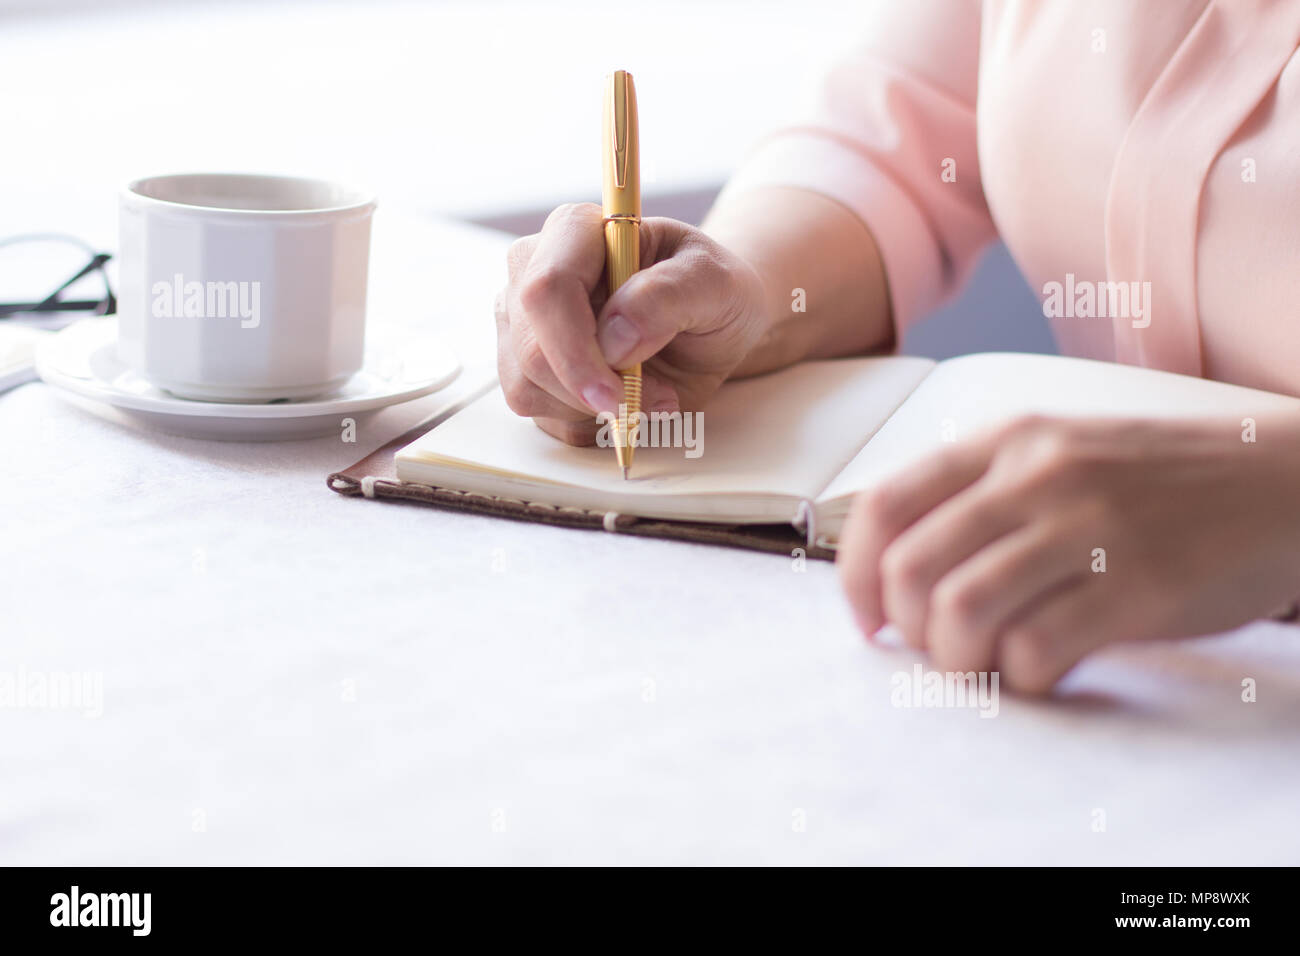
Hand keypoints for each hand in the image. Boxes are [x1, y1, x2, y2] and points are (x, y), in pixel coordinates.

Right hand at [494, 202, 768, 443]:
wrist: (709, 327)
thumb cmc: (711, 292)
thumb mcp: (716, 283)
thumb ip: (670, 294)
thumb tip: (615, 333)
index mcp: (576, 231)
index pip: (547, 288)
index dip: (576, 348)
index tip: (618, 392)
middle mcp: (534, 269)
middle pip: (531, 347)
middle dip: (593, 390)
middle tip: (655, 397)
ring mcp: (522, 320)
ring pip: (527, 385)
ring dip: (592, 408)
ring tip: (648, 391)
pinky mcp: (523, 365)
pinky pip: (537, 411)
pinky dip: (585, 421)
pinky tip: (621, 399)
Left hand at [837, 414, 1299, 692]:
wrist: (1285, 482)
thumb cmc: (1160, 482)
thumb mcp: (1060, 456)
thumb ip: (983, 497)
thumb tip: (900, 576)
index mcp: (1007, 441)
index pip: (886, 504)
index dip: (853, 574)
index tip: (867, 620)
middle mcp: (1036, 476)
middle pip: (910, 569)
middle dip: (908, 630)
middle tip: (940, 650)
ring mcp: (1087, 528)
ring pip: (960, 611)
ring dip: (960, 662)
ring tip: (993, 666)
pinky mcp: (1137, 586)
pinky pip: (1035, 651)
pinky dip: (1025, 679)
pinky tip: (1049, 672)